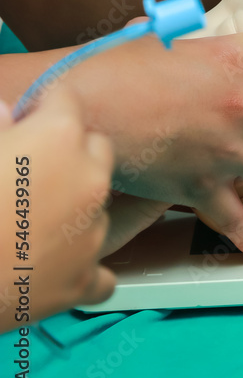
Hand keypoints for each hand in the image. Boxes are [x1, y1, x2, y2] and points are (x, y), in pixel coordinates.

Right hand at [0, 89, 114, 331]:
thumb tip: (4, 111)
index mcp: (57, 137)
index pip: (65, 98)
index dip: (43, 107)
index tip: (29, 117)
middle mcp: (89, 179)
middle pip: (97, 149)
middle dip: (71, 152)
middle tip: (31, 170)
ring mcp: (92, 231)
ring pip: (96, 208)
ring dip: (73, 209)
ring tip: (28, 223)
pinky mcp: (85, 279)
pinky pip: (97, 273)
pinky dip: (77, 268)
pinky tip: (50, 270)